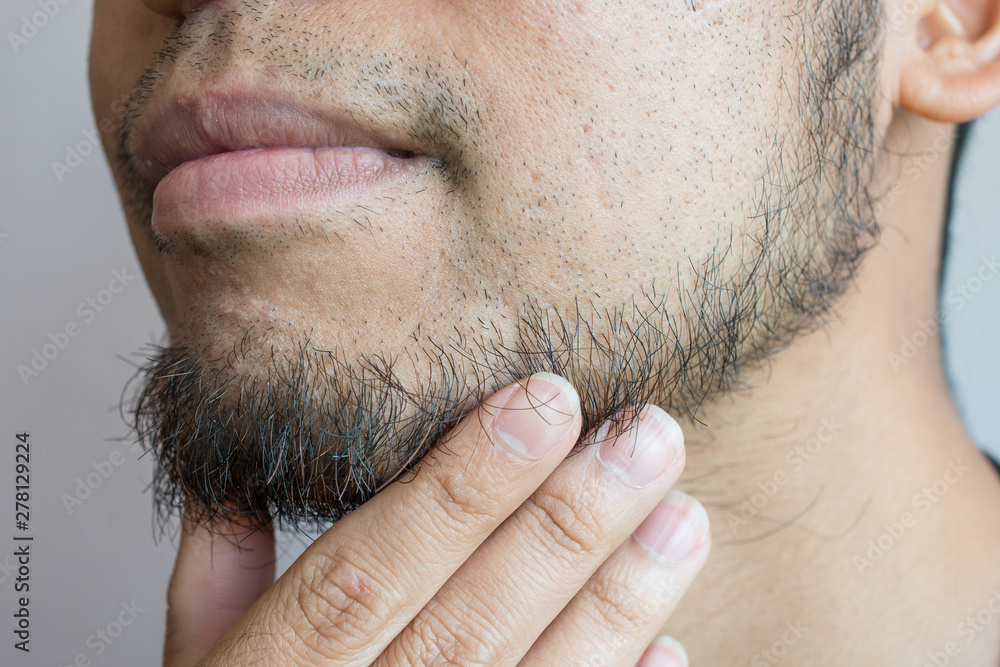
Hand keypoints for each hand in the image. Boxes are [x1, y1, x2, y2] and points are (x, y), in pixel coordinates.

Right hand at [163, 373, 709, 665]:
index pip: (372, 567)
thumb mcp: (204, 658)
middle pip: (474, 617)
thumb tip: (240, 468)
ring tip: (684, 516)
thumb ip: (219, 568)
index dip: (462, 483)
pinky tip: (673, 645)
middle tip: (648, 435)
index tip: (544, 398)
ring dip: (619, 599)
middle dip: (568, 520)